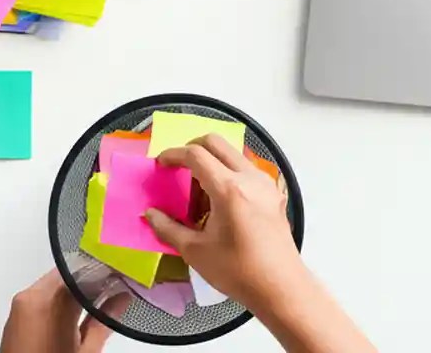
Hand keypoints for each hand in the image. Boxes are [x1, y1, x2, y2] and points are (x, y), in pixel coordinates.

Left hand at [0, 269, 126, 352]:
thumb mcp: (86, 352)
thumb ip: (104, 321)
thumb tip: (120, 299)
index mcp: (46, 301)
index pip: (81, 270)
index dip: (105, 269)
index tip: (122, 272)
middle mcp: (29, 298)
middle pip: (67, 276)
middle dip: (92, 279)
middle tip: (116, 285)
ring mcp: (20, 309)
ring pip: (55, 286)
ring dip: (77, 290)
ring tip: (102, 300)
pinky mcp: (16, 320)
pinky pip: (43, 299)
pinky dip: (61, 301)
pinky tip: (79, 312)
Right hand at [144, 134, 306, 311]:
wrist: (280, 287)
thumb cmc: (237, 271)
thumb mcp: (195, 251)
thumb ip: (168, 228)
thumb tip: (150, 214)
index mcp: (229, 189)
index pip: (196, 155)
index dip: (173, 154)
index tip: (161, 164)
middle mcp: (250, 178)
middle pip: (217, 143)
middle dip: (193, 149)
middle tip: (178, 168)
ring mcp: (266, 183)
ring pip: (233, 155)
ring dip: (213, 162)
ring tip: (200, 194)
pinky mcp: (274, 193)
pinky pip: (246, 171)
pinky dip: (229, 174)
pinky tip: (221, 204)